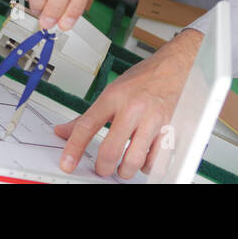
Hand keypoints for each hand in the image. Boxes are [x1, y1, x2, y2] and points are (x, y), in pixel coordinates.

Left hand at [53, 28, 200, 178]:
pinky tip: (142, 160)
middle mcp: (132, 108)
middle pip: (111, 149)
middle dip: (102, 168)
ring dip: (125, 171)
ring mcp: (152, 120)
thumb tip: (63, 131)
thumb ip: (86, 116)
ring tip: (121, 168)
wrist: (174, 68)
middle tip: (101, 169)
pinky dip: (146, 166)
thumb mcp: (111, 91)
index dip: (74, 148)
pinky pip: (155, 159)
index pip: (87, 125)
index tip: (67, 163)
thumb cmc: (143, 79)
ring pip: (134, 160)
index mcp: (113, 97)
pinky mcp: (168, 129)